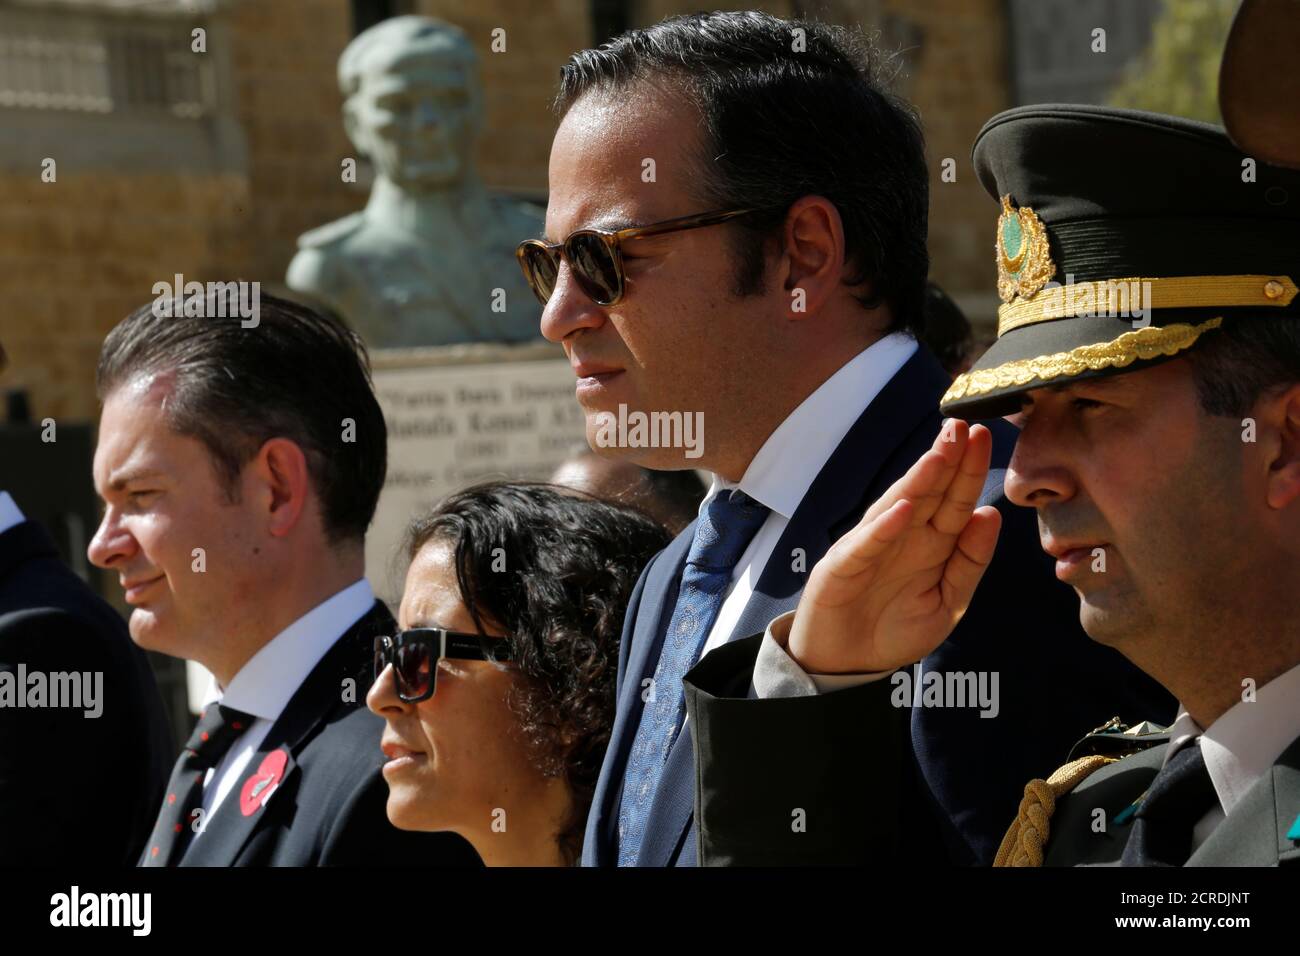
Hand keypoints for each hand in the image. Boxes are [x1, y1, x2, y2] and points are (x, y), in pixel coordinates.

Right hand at [785, 419, 1001, 674]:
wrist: (848, 665)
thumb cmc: (896, 629)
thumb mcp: (948, 602)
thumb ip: (970, 562)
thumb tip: (991, 514)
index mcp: (932, 542)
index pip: (955, 499)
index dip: (969, 469)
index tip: (985, 435)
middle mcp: (903, 535)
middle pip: (928, 492)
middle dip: (946, 459)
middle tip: (965, 425)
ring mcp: (871, 546)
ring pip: (898, 507)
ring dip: (918, 481)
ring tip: (939, 454)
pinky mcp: (843, 567)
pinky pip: (867, 545)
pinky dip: (884, 528)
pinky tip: (902, 509)